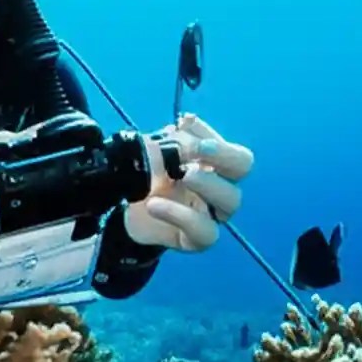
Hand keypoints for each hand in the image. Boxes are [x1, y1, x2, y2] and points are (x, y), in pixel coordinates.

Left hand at [126, 114, 253, 251]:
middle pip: (242, 170)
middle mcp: (219, 189)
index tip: (189, 129)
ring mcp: (211, 215)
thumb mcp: (156, 150)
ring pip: (231, 201)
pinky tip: (154, 204)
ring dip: (207, 183)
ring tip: (180, 175)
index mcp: (215, 166)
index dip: (219, 140)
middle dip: (221, 155)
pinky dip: (179, 214)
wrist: (119, 208)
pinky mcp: (196, 239)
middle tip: (196, 151)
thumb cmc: (146, 175)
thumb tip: (188, 122)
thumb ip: (175, 137)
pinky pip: (205, 231)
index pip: (236, 152)